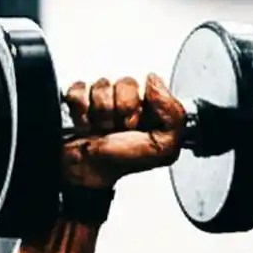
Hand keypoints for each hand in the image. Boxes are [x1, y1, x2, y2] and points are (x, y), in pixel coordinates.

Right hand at [61, 74, 186, 188]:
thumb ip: (173, 115)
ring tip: (102, 129)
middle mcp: (129, 100)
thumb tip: (155, 81)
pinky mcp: (79, 98)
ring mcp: (103, 98)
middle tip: (119, 128)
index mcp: (151, 108)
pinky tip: (86, 124)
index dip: (141, 105)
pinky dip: (81, 110)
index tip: (135, 123)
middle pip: (126, 83)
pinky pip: (79, 90)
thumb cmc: (124, 161)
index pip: (151, 85)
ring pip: (102, 85)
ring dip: (101, 114)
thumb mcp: (163, 148)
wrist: (88, 172)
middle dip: (121, 110)